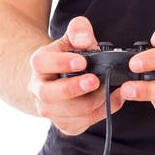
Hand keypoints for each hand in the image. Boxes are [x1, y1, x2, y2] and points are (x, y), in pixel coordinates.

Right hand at [28, 16, 125, 135]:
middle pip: (50, 95)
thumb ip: (79, 30)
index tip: (82, 61)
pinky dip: (105, 110)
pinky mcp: (65, 124)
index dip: (61, 63)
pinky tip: (115, 97)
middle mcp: (39, 90)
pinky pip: (85, 122)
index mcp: (40, 64)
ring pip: (71, 112)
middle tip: (94, 80)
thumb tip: (84, 40)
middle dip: (74, 88)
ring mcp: (51, 110)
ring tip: (110, 87)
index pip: (43, 64)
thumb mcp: (73, 37)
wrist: (61, 78)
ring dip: (94, 101)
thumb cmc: (69, 55)